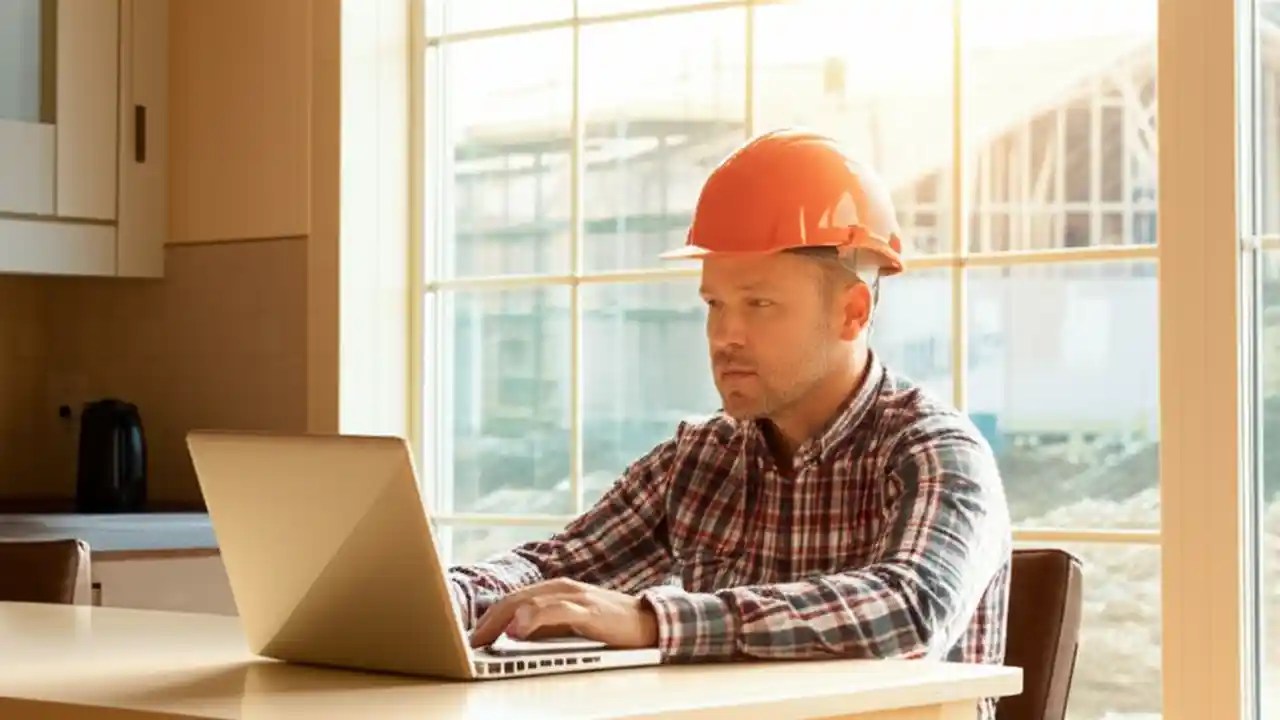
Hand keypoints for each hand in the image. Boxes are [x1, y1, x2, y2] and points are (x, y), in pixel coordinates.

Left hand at [469, 578, 657, 649]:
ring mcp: (574, 596)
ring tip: (484, 637)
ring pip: (529, 601)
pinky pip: (555, 610)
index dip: (489, 617)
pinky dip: (533, 618)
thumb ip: (544, 626)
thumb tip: (512, 636)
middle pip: (514, 599)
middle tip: (470, 641)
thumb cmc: (609, 624)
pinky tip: (517, 631)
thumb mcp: (570, 625)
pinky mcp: (587, 609)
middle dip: (488, 620)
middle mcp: (561, 588)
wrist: (649, 622)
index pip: (513, 600)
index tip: (471, 637)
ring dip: (502, 618)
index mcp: (555, 590)